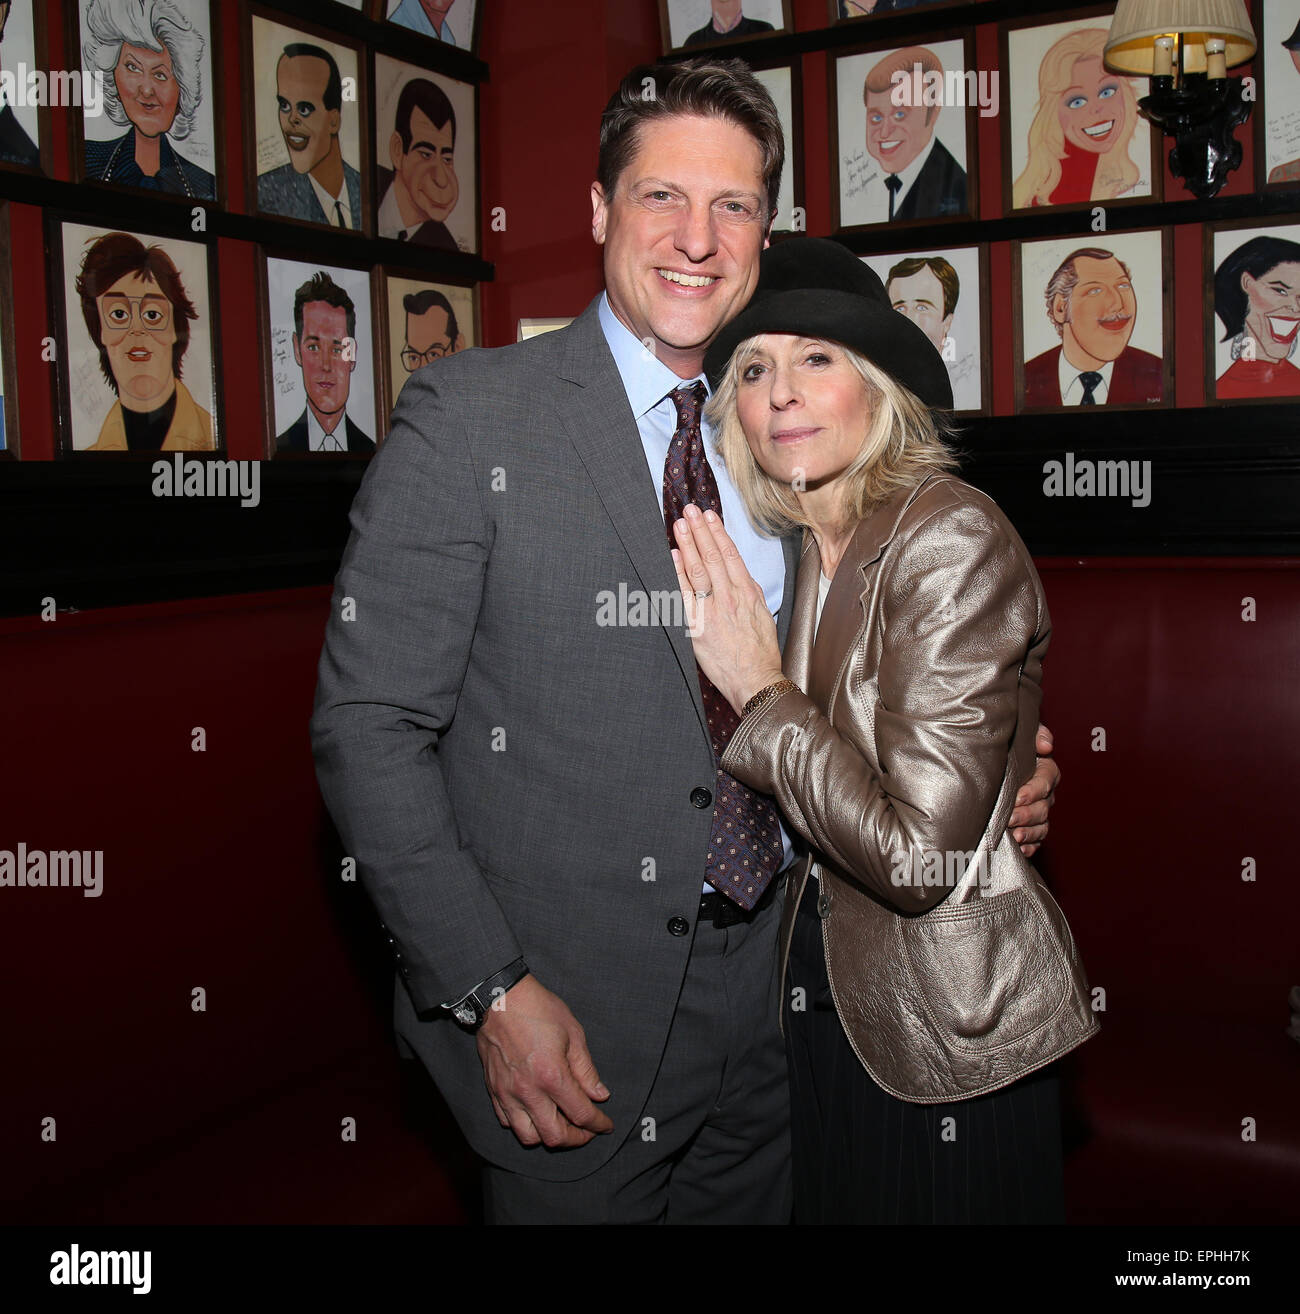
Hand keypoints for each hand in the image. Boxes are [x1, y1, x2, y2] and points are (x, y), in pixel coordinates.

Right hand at [475, 974, 612, 1148]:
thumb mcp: (573, 1033)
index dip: (598, 1124)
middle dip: (576, 1139)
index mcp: (552, 1076)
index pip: (581, 1114)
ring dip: (548, 1136)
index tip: (605, 1125)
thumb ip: (586, 1070)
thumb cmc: (538, 1009)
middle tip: (586, 1130)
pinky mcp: (494, 1090)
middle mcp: (528, 1091)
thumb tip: (599, 1095)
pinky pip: (507, 1122)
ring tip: (560, 1124)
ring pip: (528, 1137)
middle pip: (555, 1136)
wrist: (499, 999)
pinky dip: (524, 1125)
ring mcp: (507, 1093)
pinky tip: (535, 1113)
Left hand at [670, 505, 784, 714]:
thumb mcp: (763, 615)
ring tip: (679, 525)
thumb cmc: (760, 652)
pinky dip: (677, 575)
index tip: (709, 516)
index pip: (730, 555)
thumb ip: (751, 592)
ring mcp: (712, 612)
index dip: (718, 533)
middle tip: (689, 511)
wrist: (755, 680)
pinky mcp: (697, 627)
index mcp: (748, 593)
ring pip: (698, 571)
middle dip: (700, 531)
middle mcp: (730, 598)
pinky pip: (684, 596)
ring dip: (687, 545)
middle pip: (712, 557)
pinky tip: (672, 557)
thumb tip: (741, 575)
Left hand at [1009, 723, 1058, 856]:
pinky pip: (1036, 841)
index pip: (1047, 780)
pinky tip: (1019, 848)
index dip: (1034, 790)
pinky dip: (1029, 846)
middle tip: (1009, 818)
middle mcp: (1045, 793)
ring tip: (1014, 835)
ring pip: (1042, 826)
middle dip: (1027, 814)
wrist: (988, 767)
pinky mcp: (1030, 828)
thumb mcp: (1018, 735)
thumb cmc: (1005, 748)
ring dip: (1029, 832)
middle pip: (1044, 807)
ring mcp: (1039, 812)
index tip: (1018, 797)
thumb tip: (1046, 746)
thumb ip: (1035, 734)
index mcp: (1044, 770)